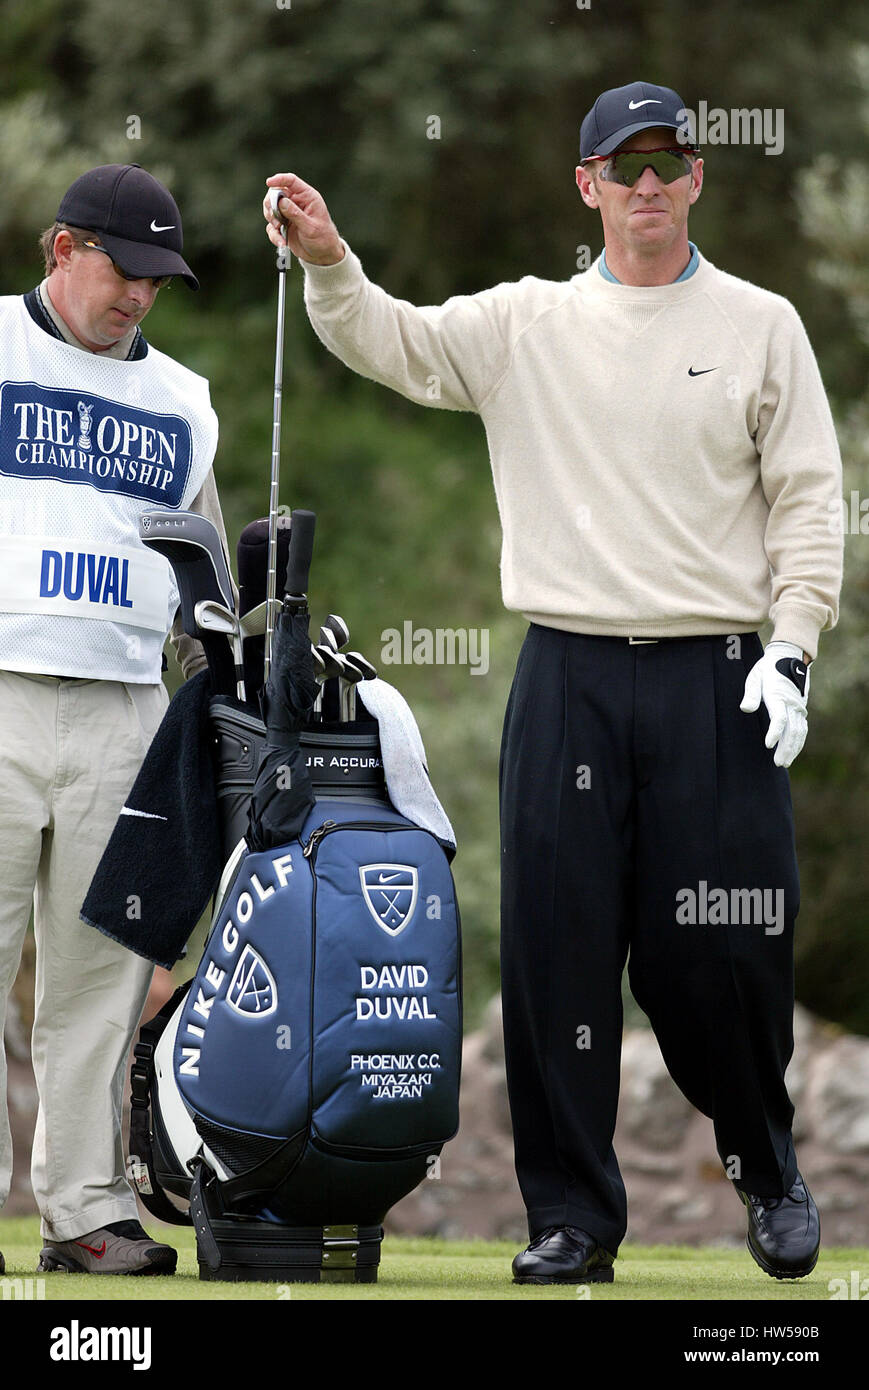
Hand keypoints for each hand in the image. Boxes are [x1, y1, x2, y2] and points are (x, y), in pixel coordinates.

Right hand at [263, 173, 344, 265]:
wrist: (322, 255)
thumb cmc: (323, 238)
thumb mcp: (310, 227)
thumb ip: (295, 214)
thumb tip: (281, 202)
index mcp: (307, 197)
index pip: (291, 181)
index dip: (279, 179)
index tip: (269, 183)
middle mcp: (296, 202)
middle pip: (275, 194)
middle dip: (271, 204)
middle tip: (274, 217)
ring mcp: (288, 214)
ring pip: (270, 209)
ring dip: (271, 220)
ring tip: (279, 229)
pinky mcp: (283, 226)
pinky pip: (271, 227)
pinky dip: (274, 235)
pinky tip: (282, 243)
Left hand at [739, 641, 810, 767]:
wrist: (788, 656)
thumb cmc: (767, 669)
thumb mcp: (754, 677)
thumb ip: (751, 693)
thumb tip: (745, 708)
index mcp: (778, 696)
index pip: (779, 719)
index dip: (774, 733)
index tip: (768, 745)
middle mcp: (791, 703)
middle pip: (792, 730)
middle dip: (786, 748)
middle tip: (779, 763)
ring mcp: (798, 706)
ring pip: (799, 731)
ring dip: (793, 748)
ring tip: (785, 762)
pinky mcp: (801, 708)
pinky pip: (802, 728)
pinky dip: (799, 741)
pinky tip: (792, 751)